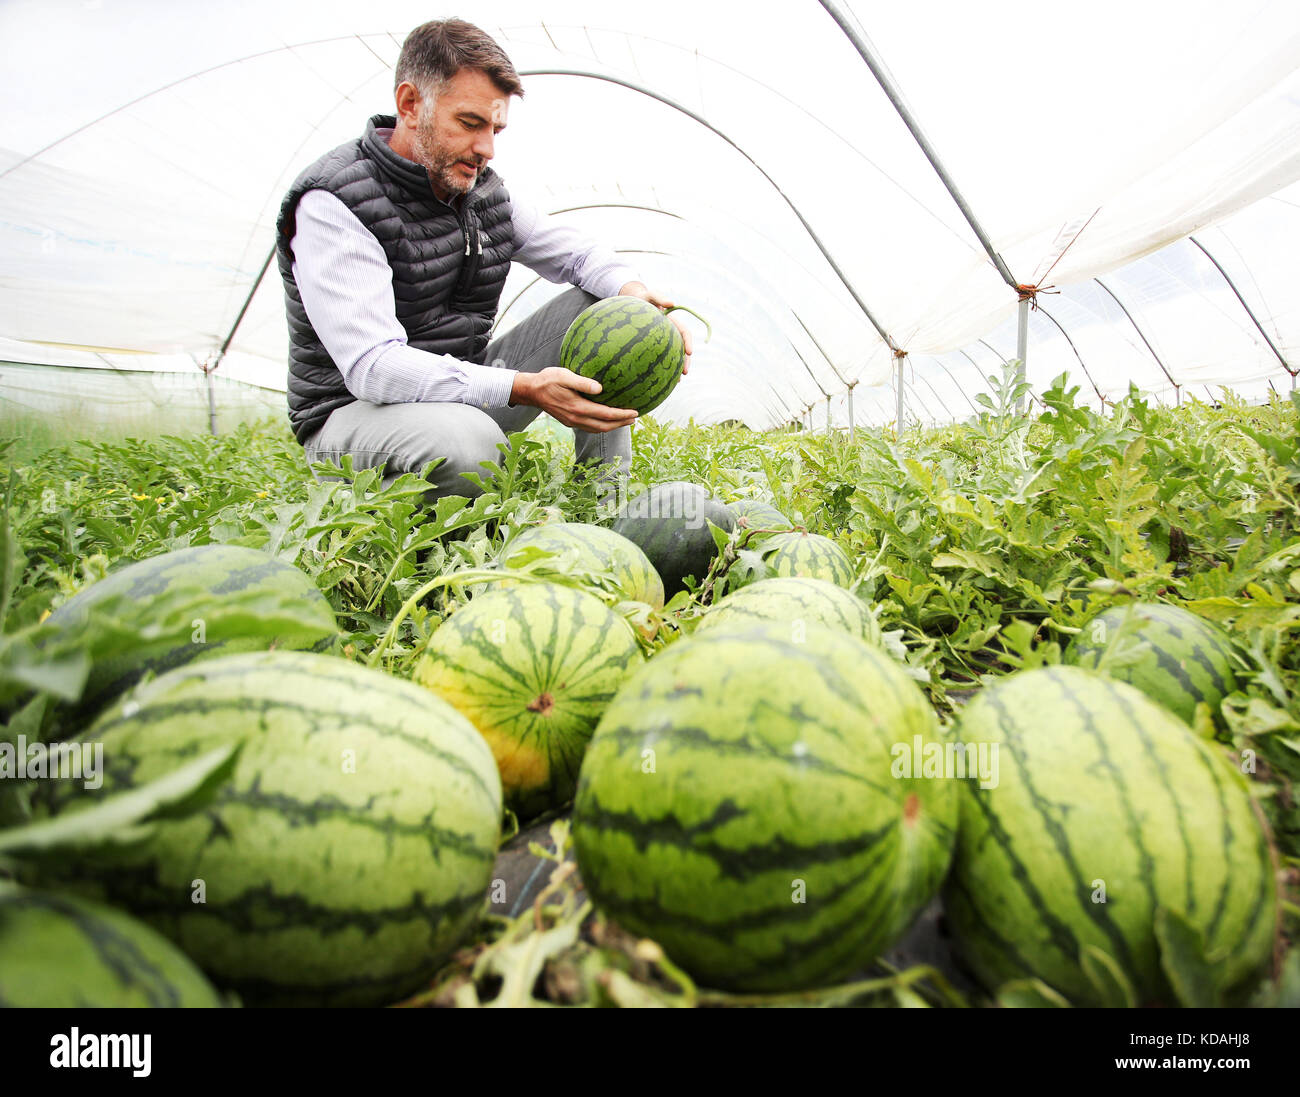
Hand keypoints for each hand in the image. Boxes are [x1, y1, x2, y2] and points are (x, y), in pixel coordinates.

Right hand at [510, 368, 637, 431]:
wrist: (531, 391)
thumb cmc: (548, 379)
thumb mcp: (565, 376)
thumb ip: (582, 382)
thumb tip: (600, 388)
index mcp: (578, 408)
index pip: (606, 415)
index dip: (622, 415)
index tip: (635, 412)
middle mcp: (576, 418)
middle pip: (604, 426)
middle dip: (621, 424)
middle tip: (634, 419)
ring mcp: (572, 422)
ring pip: (597, 429)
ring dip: (612, 427)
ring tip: (625, 421)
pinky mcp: (569, 421)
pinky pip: (590, 427)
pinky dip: (602, 426)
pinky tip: (606, 420)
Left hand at [618, 281, 691, 374]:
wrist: (631, 302)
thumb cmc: (641, 298)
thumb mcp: (650, 294)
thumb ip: (660, 297)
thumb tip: (672, 303)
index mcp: (673, 323)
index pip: (685, 333)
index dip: (689, 343)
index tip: (689, 352)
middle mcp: (670, 334)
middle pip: (681, 350)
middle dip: (685, 362)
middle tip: (684, 373)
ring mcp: (662, 342)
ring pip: (672, 357)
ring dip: (675, 369)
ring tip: (675, 382)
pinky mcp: (651, 348)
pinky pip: (658, 359)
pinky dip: (660, 369)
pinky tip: (657, 380)